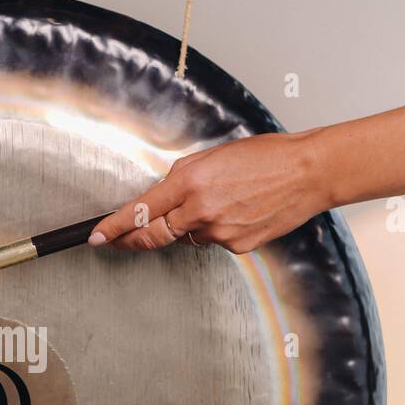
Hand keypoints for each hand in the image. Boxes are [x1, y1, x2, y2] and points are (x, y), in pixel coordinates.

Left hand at [87, 130, 330, 253]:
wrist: (308, 173)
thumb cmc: (265, 157)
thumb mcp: (212, 157)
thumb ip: (181, 179)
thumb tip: (160, 199)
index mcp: (190, 182)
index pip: (139, 211)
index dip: (113, 227)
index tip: (96, 236)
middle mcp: (200, 211)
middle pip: (152, 236)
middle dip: (131, 239)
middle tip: (117, 240)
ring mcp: (219, 233)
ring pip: (186, 237)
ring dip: (187, 226)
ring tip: (217, 202)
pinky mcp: (237, 247)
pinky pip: (212, 242)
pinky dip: (214, 230)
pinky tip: (235, 212)